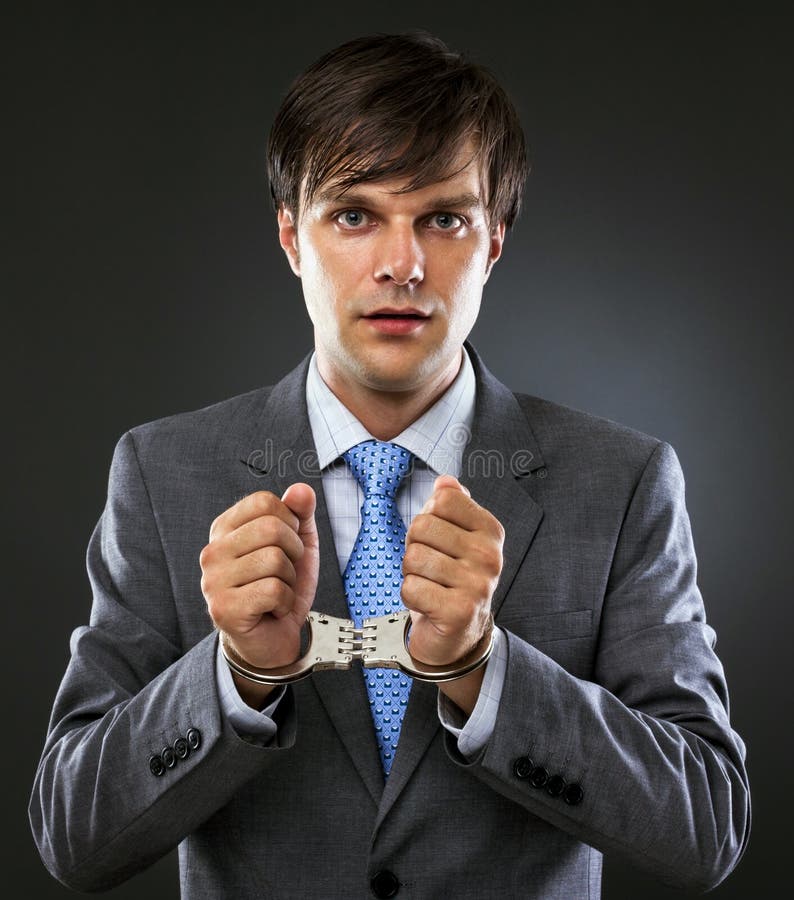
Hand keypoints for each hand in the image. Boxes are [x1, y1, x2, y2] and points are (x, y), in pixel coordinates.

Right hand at [200, 484, 318, 704]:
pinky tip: (273, 610)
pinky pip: (274, 590)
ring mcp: (213, 581)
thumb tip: (300, 490)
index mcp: (225, 529)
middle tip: (284, 574)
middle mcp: (212, 552)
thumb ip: (300, 513)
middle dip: (293, 553)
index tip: (286, 545)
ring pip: (275, 560)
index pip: (264, 502)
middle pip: (272, 528)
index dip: (289, 522)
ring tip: (277, 593)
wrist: (271, 639)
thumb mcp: (298, 545)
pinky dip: (286, 602)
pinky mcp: (223, 609)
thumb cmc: (281, 588)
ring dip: (290, 581)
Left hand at [402, 475, 502, 673]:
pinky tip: (428, 603)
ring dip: (411, 573)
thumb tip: (445, 481)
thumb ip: (452, 505)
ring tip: (430, 585)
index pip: (442, 500)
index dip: (427, 518)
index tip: (437, 540)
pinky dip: (410, 596)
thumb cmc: (452, 579)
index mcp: (490, 530)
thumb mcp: (456, 537)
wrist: (459, 633)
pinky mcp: (458, 611)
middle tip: (430, 567)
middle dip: (414, 546)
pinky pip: (411, 588)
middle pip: (422, 526)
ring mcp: (477, 584)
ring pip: (413, 557)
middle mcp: (489, 555)